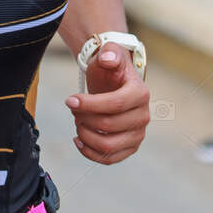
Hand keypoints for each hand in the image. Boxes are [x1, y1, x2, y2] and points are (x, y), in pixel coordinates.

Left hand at [66, 43, 149, 164]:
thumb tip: (107, 58)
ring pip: (108, 145)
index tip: (69, 100)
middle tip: (73, 109)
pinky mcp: (129, 147)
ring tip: (77, 122)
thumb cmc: (110, 69)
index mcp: (140, 93)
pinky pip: (109, 159)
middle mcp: (143, 116)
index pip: (115, 104)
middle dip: (84, 118)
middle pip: (109, 125)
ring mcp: (138, 134)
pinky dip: (90, 152)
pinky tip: (78, 139)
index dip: (89, 104)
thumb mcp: (109, 54)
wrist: (114, 82)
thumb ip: (109, 53)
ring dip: (85, 136)